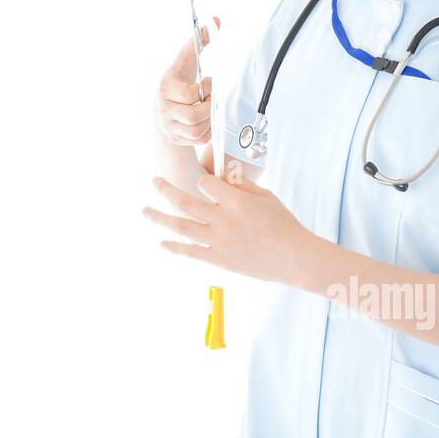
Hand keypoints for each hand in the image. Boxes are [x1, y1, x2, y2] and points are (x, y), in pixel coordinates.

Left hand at [141, 164, 318, 285]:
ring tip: (144, 211)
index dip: (205, 181)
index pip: (205, 182)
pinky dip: (174, 246)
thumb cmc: (284, 225)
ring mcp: (219, 240)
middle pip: (185, 200)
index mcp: (236, 200)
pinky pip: (191, 252)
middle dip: (166, 189)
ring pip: (181, 225)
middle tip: (154, 181)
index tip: (207, 184)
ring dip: (160, 217)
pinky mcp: (219, 259)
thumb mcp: (266, 197)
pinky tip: (162, 242)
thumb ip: (241, 187)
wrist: (294, 258)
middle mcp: (223, 219)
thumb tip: (223, 178)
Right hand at [152, 15, 219, 146]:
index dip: (206, 89)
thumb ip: (199, 42)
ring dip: (209, 119)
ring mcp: (169, 125)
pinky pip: (199, 140)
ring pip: (197, 130)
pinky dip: (207, 131)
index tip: (208, 82)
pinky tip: (205, 120)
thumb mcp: (186, 61)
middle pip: (195, 115)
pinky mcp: (176, 138)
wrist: (160, 107)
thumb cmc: (178, 81)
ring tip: (208, 108)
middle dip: (210, 106)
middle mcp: (163, 108)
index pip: (188, 95)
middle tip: (211, 98)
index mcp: (165, 87)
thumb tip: (217, 20)